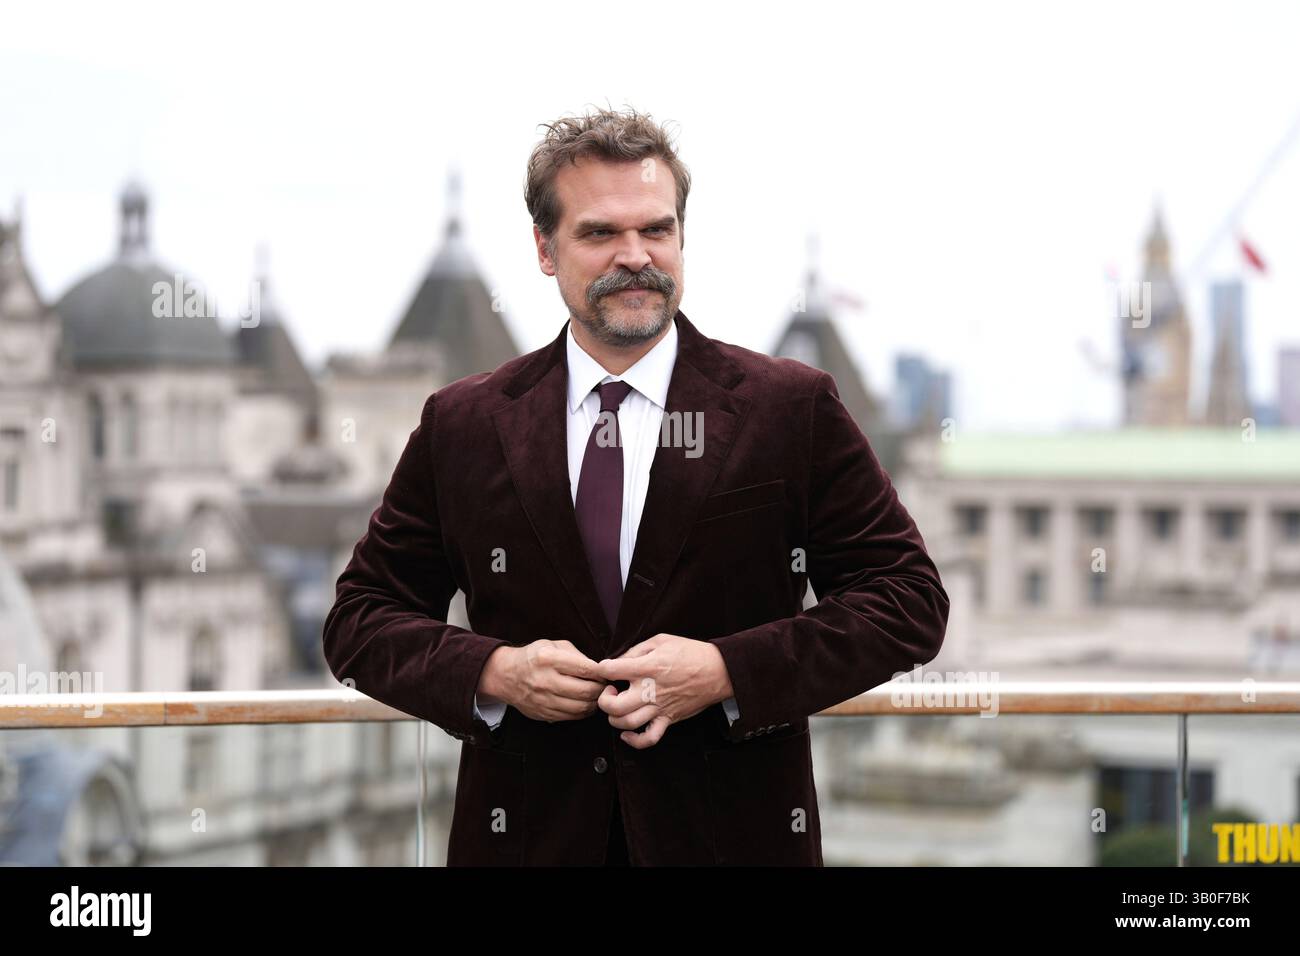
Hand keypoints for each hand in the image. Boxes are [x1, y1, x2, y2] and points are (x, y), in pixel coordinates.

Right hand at [479, 640, 605, 722]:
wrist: (506, 675)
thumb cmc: (534, 657)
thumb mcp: (553, 645)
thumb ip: (576, 655)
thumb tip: (599, 668)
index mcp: (548, 659)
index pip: (585, 669)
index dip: (601, 673)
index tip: (606, 672)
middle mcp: (545, 681)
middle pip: (585, 691)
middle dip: (601, 689)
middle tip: (605, 686)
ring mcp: (543, 700)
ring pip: (580, 707)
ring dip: (594, 703)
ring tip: (597, 695)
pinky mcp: (543, 714)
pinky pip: (570, 717)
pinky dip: (582, 712)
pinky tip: (585, 704)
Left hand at [595, 633, 732, 748]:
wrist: (718, 670)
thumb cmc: (691, 653)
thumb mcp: (662, 640)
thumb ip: (637, 649)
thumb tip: (620, 659)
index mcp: (647, 667)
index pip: (611, 670)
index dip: (602, 669)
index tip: (605, 669)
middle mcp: (650, 690)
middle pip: (613, 706)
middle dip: (603, 700)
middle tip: (609, 691)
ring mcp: (660, 707)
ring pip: (627, 723)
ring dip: (614, 718)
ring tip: (618, 707)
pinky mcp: (669, 719)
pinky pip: (649, 738)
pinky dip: (634, 741)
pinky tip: (627, 733)